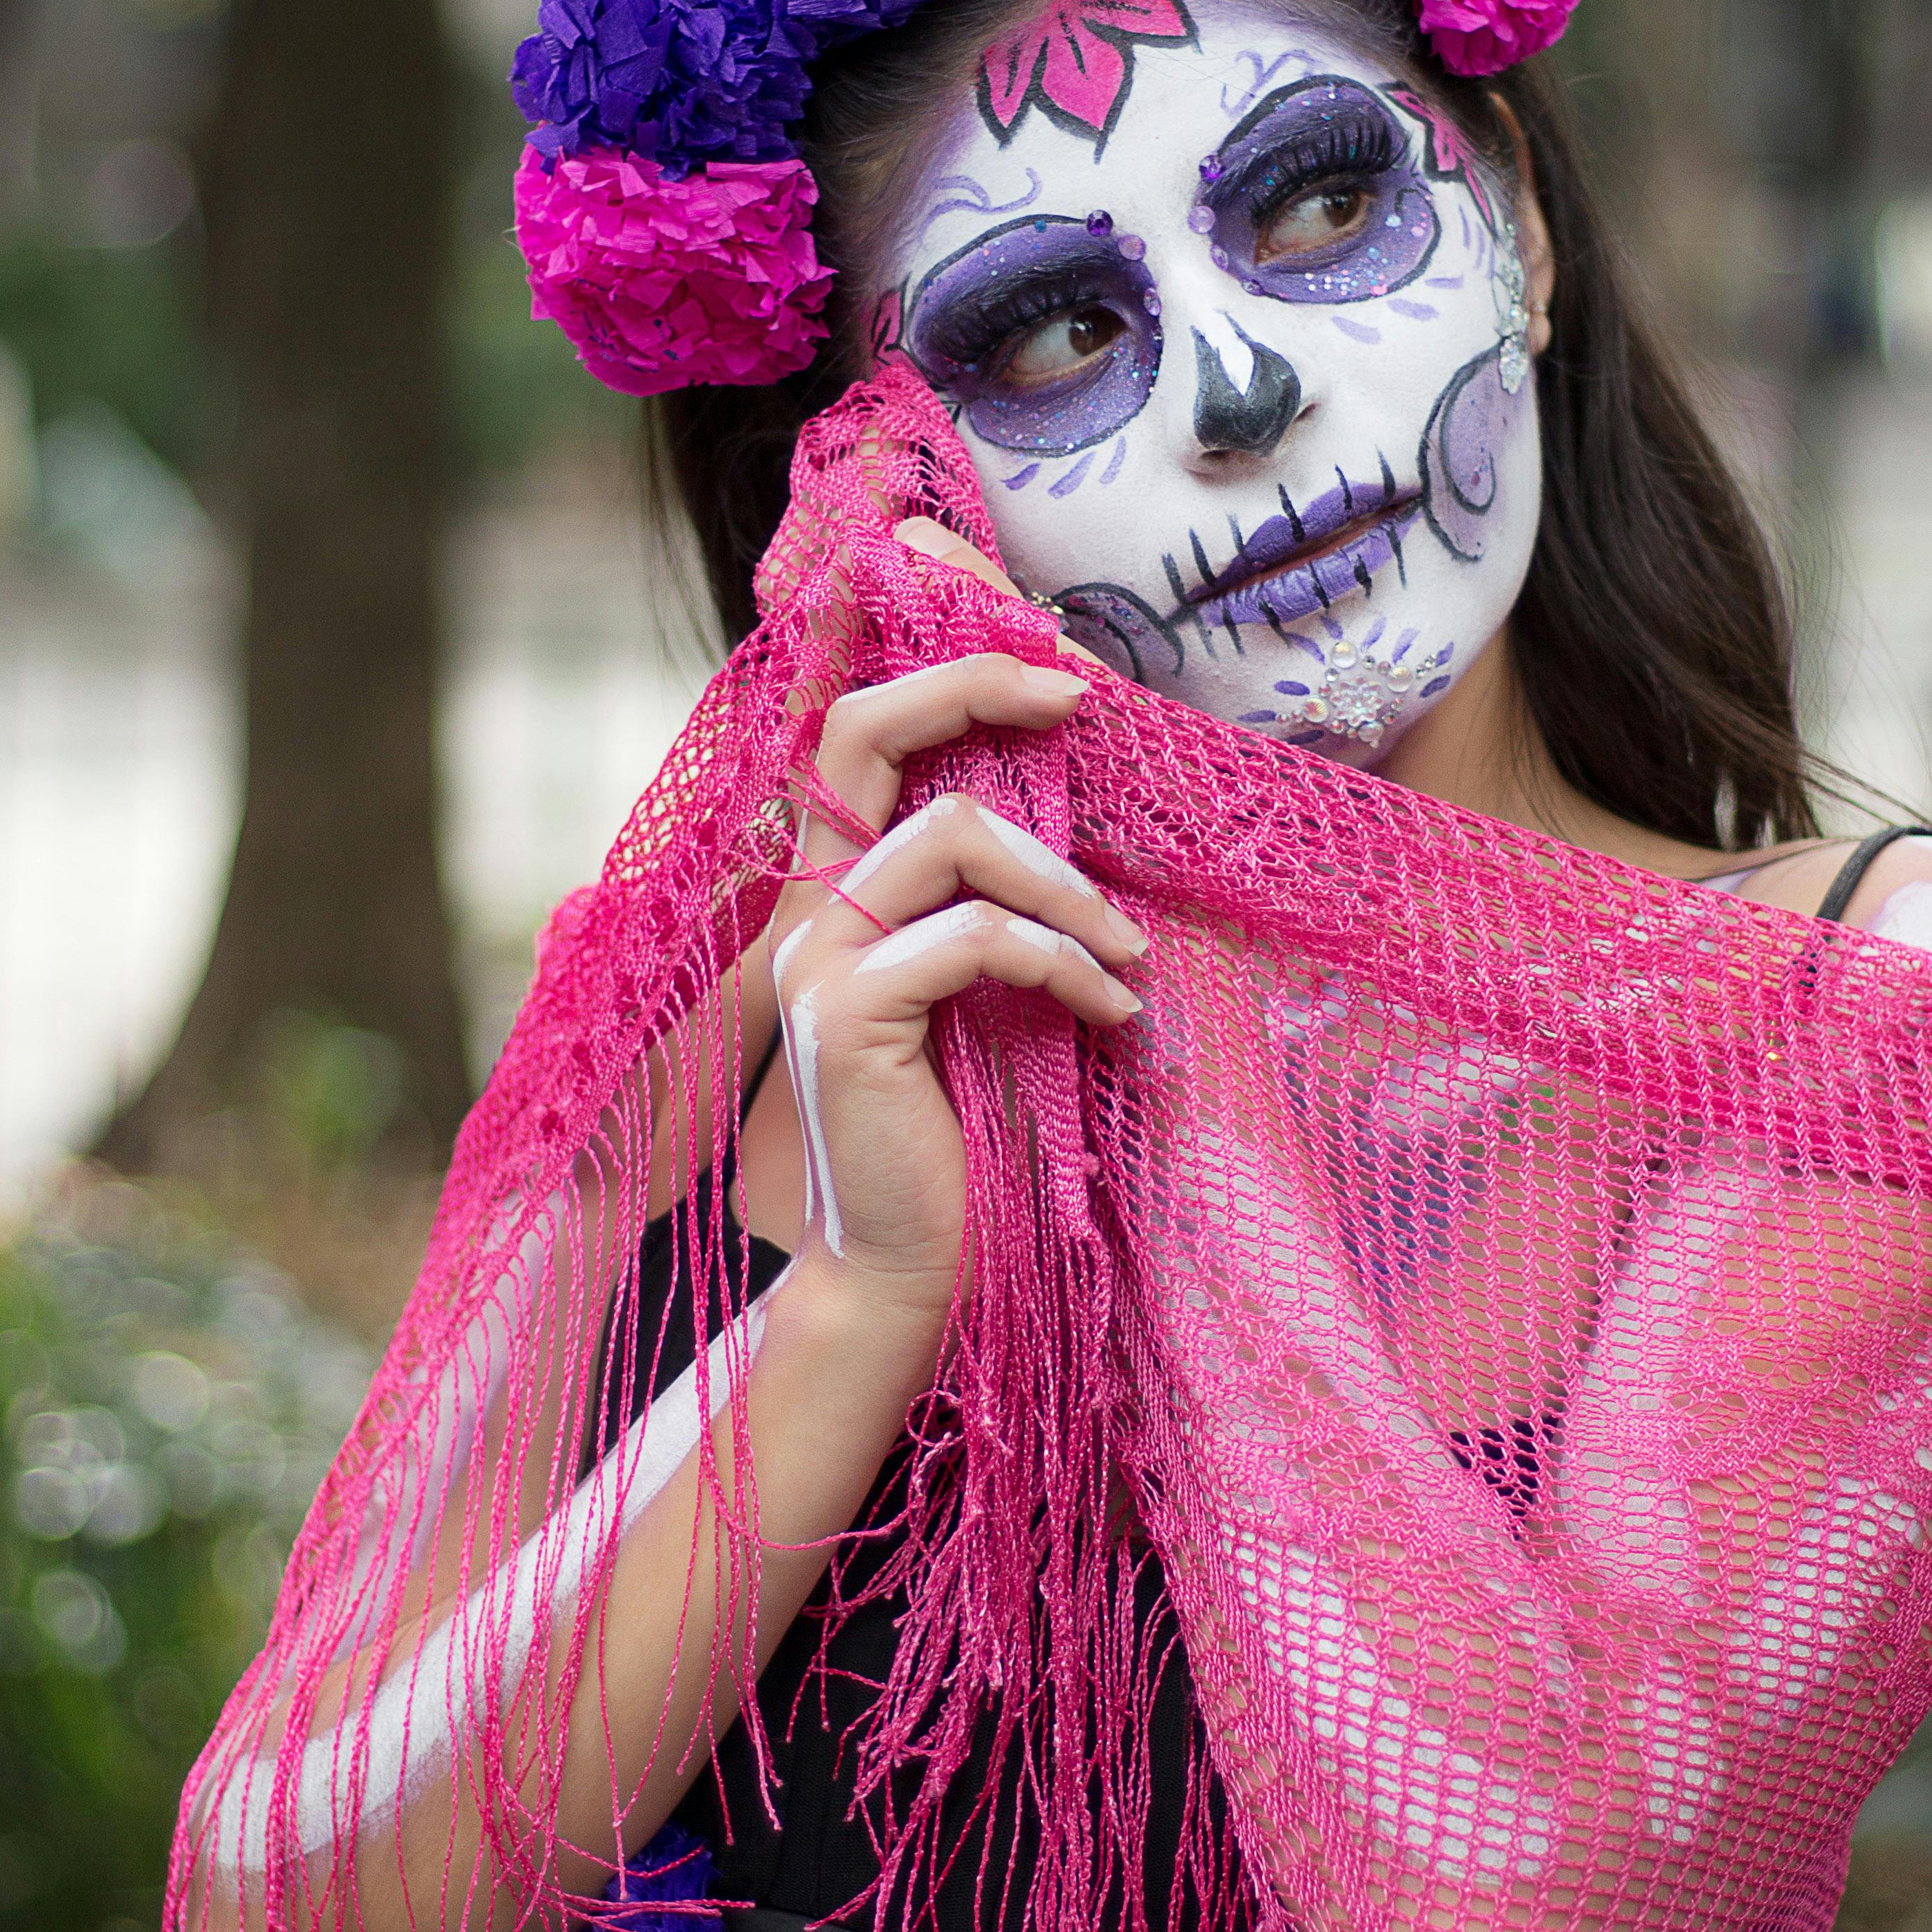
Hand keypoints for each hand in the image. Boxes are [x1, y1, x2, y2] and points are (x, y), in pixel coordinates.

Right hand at [762, 539, 1142, 1326]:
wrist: (904, 1259)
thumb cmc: (956, 1129)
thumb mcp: (973, 992)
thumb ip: (983, 904)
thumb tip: (1072, 826)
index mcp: (831, 891)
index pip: (855, 733)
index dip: (943, 674)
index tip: (1056, 672)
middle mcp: (804, 908)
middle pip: (867, 729)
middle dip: (976, 687)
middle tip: (1082, 695)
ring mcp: (815, 958)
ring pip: (949, 835)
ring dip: (1063, 883)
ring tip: (1127, 948)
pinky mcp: (851, 1014)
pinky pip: (975, 938)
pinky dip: (1062, 963)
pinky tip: (1110, 1009)